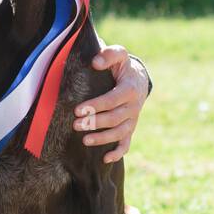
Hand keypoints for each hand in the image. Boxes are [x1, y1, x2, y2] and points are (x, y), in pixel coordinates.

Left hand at [73, 46, 148, 163]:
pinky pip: (127, 143)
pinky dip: (118, 153)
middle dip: (95, 123)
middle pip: (115, 119)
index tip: (78, 110)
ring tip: (85, 140)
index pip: (112, 100)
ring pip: (120, 133)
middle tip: (76, 125)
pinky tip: (105, 159)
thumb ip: (109, 55)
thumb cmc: (122, 66)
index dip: (96, 106)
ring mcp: (133, 119)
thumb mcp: (119, 55)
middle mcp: (134, 107)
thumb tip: (95, 62)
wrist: (137, 78)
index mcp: (130, 89)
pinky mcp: (130, 128)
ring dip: (103, 139)